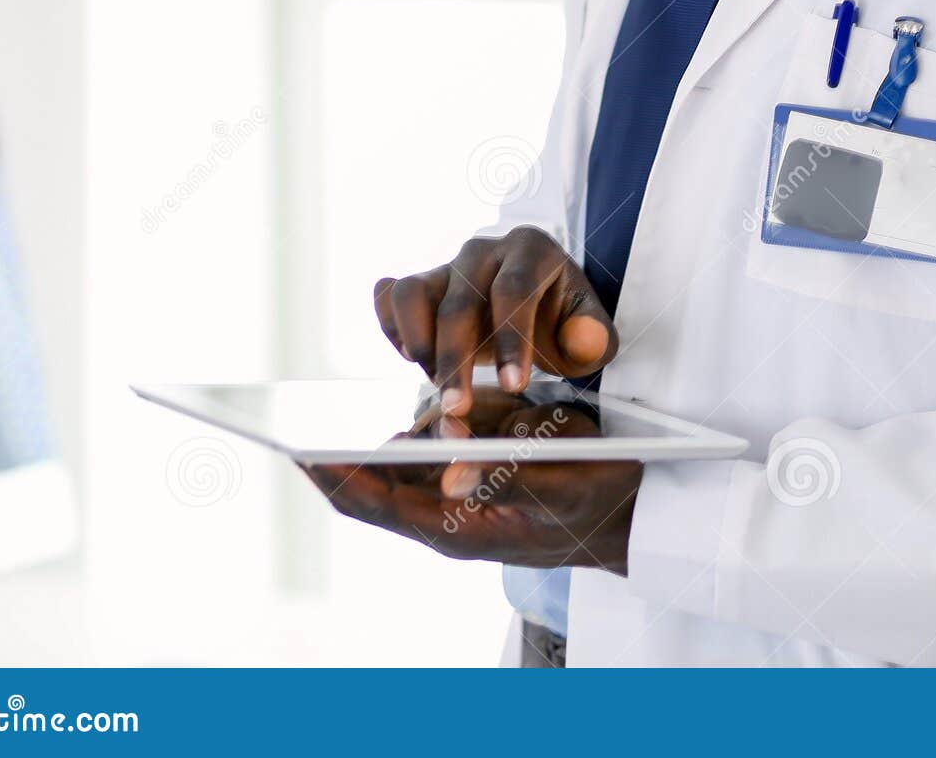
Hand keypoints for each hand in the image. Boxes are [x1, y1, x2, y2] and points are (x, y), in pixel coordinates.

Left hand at [301, 391, 641, 573]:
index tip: (296, 445)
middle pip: (380, 478)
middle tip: (338, 408)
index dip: (332, 474)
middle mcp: (448, 516)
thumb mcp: (565, 481)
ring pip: (415, 452)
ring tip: (459, 411)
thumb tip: (454, 469)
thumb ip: (510, 472)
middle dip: (365, 442)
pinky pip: (445, 444)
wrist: (640, 515)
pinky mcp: (476, 478)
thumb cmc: (602, 499)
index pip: (374, 502)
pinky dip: (452, 420)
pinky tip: (480, 406)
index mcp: (459, 528)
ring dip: (428, 425)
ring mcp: (461, 497)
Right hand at [375, 227, 616, 416]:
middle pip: (460, 300)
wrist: (537, 308)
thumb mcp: (591, 335)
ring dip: (418, 341)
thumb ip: (593, 338)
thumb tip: (581, 339)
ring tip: (435, 380)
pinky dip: (392, 328)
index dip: (512, 339)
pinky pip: (389, 296)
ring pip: (412, 291)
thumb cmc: (563, 323)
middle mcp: (485, 251)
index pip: (515, 290)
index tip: (514, 386)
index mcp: (533, 251)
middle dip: (456, 358)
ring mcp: (447, 266)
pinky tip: (413, 357)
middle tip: (457, 408)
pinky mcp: (421, 284)